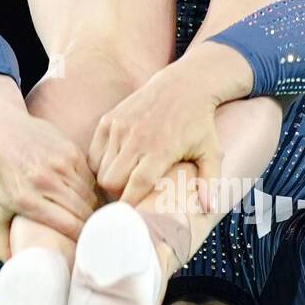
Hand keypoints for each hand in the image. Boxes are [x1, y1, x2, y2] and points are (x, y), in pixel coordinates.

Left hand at [0, 74, 96, 259]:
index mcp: (27, 199)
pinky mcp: (71, 152)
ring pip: (90, 195)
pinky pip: (91, 178)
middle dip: (91, 226)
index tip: (85, 248)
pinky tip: (90, 199)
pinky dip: (92, 190)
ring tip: (94, 220)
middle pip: (83, 211)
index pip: (68, 225)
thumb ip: (2, 242)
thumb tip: (14, 267)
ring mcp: (60, 164)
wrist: (2, 131)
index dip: (81, 238)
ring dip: (94, 209)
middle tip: (94, 237)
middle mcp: (45, 181)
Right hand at [88, 48, 247, 208]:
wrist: (183, 85)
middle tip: (127, 199)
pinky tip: (115, 166)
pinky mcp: (109, 119)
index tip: (132, 218)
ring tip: (122, 184)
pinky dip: (100, 164)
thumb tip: (210, 209)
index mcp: (161, 149)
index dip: (130, 205)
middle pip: (111, 181)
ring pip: (101, 169)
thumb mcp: (211, 152)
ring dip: (109, 181)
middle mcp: (137, 138)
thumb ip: (209, 181)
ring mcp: (120, 127)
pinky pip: (94, 153)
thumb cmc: (199, 123)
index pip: (136, 186)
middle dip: (117, 195)